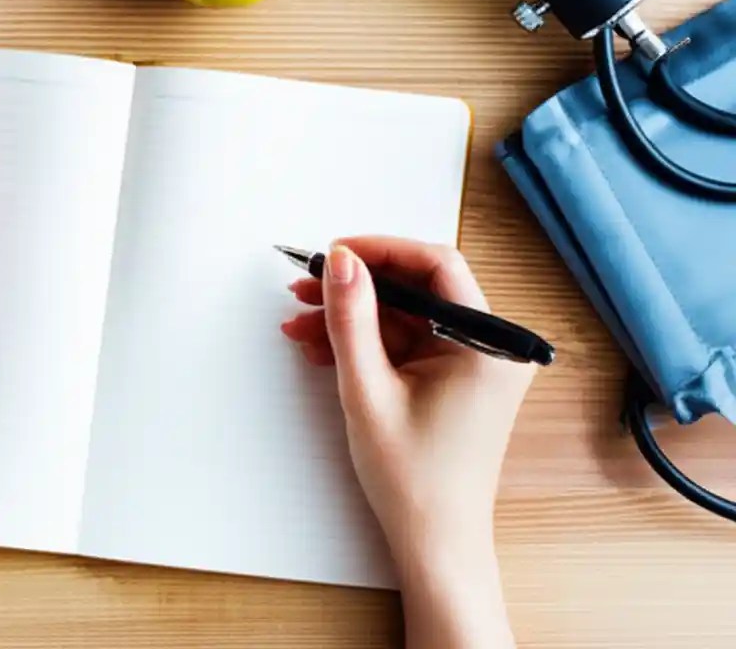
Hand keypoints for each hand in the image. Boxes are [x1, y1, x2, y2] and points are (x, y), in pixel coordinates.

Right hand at [281, 238, 534, 572]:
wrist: (435, 541)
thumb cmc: (413, 479)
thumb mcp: (368, 391)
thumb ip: (352, 319)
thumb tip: (341, 261)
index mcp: (487, 344)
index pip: (436, 265)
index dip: (381, 251)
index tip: (334, 254)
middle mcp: (491, 346)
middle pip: (418, 288)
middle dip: (358, 287)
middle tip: (305, 288)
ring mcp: (474, 363)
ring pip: (405, 316)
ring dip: (354, 317)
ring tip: (301, 325)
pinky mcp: (455, 379)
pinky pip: (407, 343)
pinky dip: (367, 342)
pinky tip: (323, 348)